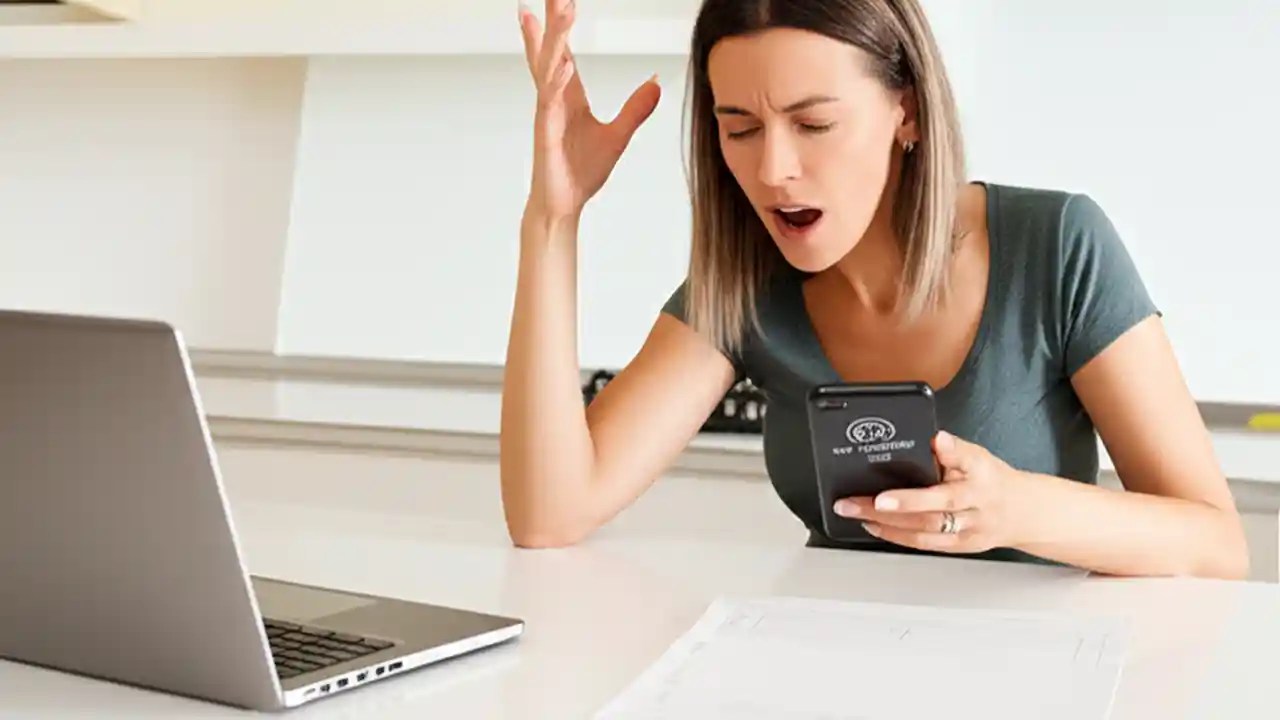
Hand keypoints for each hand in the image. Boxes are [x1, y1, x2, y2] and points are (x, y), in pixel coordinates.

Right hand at [518, 0, 661, 221]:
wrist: (563, 205)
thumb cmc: (580, 172)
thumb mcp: (618, 136)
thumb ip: (636, 108)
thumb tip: (655, 81)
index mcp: (568, 97)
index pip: (564, 52)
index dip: (561, 27)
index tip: (559, 1)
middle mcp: (554, 99)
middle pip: (552, 50)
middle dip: (553, 21)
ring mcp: (547, 113)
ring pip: (548, 67)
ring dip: (554, 39)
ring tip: (561, 12)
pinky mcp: (545, 132)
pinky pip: (550, 100)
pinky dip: (556, 80)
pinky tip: (563, 63)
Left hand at [832, 431, 1032, 553]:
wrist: (1023, 514)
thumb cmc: (993, 481)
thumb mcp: (978, 456)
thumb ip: (954, 450)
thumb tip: (935, 438)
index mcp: (979, 478)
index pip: (959, 470)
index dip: (943, 461)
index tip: (921, 455)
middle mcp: (974, 507)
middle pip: (932, 509)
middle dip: (891, 506)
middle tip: (856, 500)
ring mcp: (966, 531)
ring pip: (924, 531)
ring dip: (886, 523)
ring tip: (856, 512)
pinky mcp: (958, 547)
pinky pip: (925, 544)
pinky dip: (896, 536)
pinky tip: (875, 526)